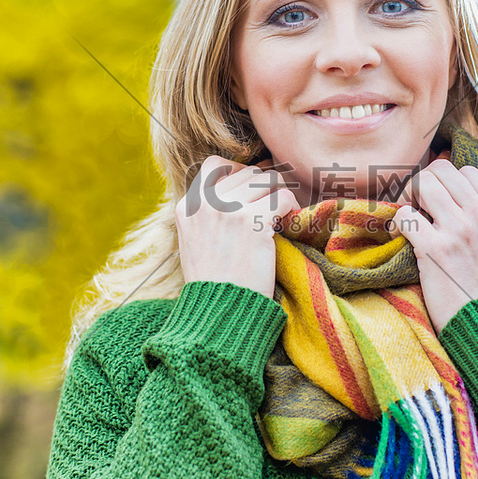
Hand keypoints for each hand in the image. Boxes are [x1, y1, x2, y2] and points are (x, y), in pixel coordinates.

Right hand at [175, 155, 300, 299]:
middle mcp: (204, 203)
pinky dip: (290, 208)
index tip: (251, 192)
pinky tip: (286, 224)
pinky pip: (282, 197)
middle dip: (263, 186)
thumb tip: (240, 186)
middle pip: (246, 171)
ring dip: (278, 195)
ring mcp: (227, 210)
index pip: (214, 165)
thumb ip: (209, 214)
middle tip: (272, 206)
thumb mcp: (196, 242)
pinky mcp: (252, 222)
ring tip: (279, 216)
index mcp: (187, 207)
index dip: (238, 173)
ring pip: (267, 179)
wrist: (220, 313)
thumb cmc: (215, 283)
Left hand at [390, 159, 477, 335]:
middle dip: (424, 186)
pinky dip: (399, 224)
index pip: (467, 171)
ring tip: (413, 221)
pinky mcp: (435, 249)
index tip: (439, 200)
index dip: (447, 182)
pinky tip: (404, 238)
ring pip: (421, 184)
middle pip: (440, 171)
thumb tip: (461, 194)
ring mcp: (459, 230)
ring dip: (410, 200)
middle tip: (421, 208)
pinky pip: (405, 215)